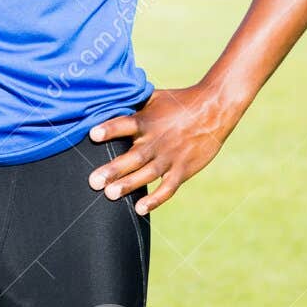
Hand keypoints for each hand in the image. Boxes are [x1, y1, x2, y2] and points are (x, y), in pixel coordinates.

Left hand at [87, 85, 245, 214]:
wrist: (213, 110)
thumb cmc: (178, 102)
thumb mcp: (153, 97)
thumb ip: (131, 104)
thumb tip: (106, 102)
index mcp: (147, 121)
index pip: (125, 124)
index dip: (109, 129)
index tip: (92, 135)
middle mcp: (157, 140)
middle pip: (133, 156)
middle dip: (113, 169)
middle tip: (94, 181)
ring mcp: (170, 157)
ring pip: (147, 174)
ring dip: (128, 185)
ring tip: (110, 194)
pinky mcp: (183, 169)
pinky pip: (168, 188)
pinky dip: (155, 200)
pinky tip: (140, 209)